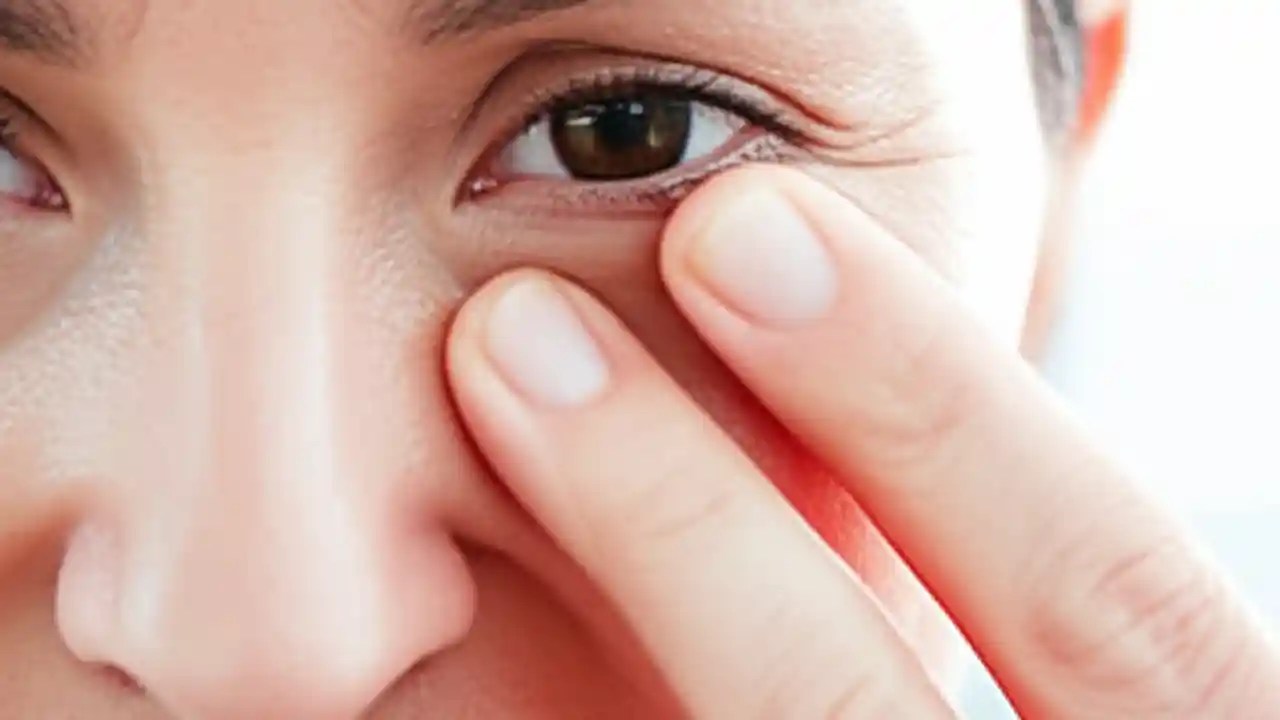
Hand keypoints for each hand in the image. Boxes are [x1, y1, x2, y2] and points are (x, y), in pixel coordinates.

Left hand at [445, 166, 1279, 717]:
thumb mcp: (1106, 690)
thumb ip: (1031, 575)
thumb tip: (824, 297)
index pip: (1120, 609)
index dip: (940, 407)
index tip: (741, 227)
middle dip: (685, 521)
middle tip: (509, 327)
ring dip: (597, 610)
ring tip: (448, 454)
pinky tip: (417, 684)